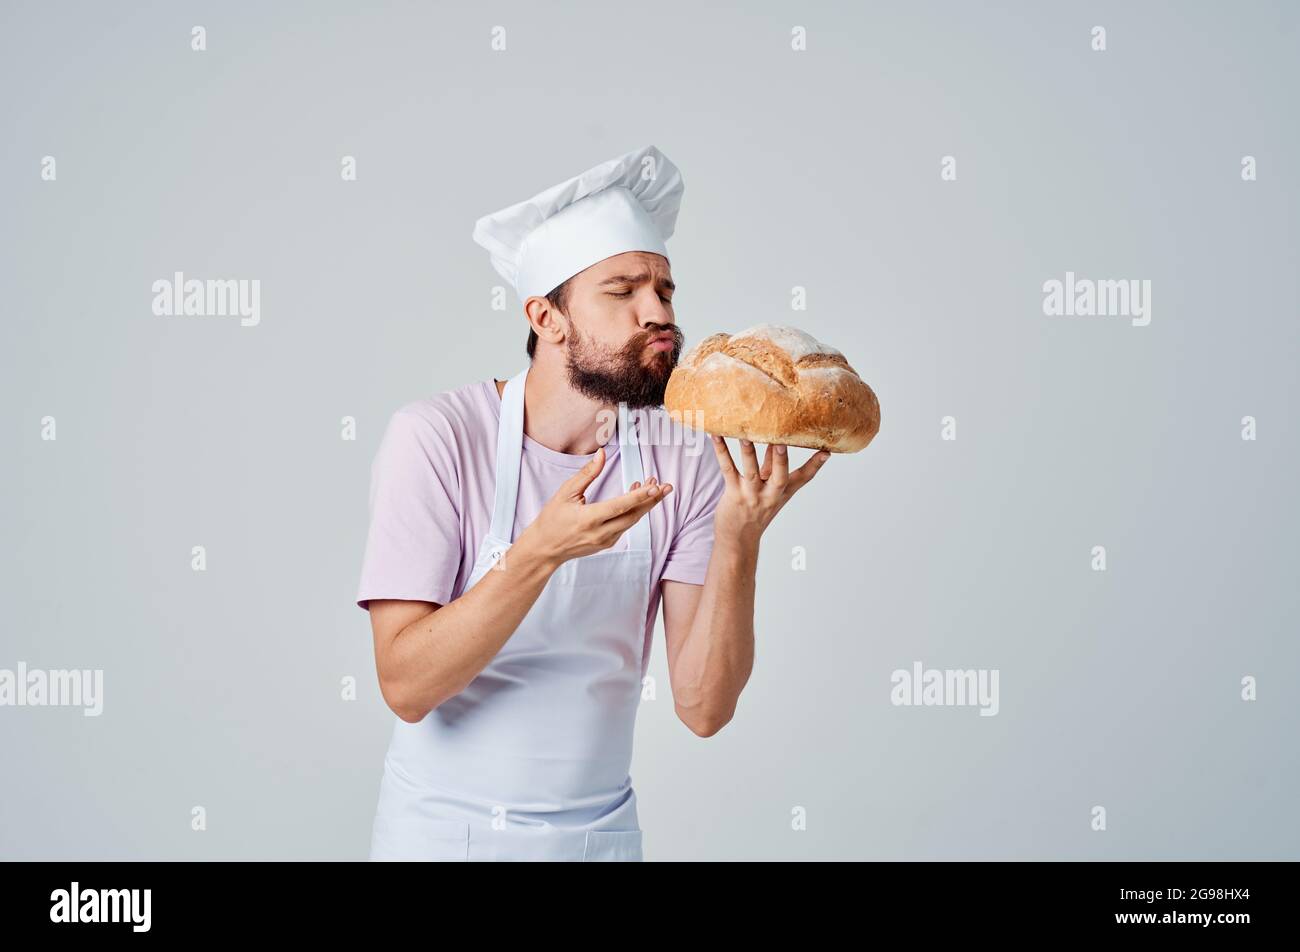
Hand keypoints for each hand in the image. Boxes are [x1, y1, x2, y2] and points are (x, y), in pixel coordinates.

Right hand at [516, 445, 671, 566]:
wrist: (544, 549)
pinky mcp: (607, 544)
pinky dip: (633, 512)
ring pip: (631, 521)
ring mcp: (605, 541)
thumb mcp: (565, 493)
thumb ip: (587, 474)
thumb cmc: (552, 519)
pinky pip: (625, 526)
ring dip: (644, 505)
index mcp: (588, 519)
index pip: (619, 506)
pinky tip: (637, 498)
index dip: (639, 496)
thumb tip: (602, 454)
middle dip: (652, 500)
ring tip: (655, 487)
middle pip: (633, 515)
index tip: (654, 486)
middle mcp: (600, 533)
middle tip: (667, 486)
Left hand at [710, 437, 829, 545]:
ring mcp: (751, 495)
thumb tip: (775, 441)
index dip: (815, 465)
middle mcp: (770, 494)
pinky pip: (727, 469)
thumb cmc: (755, 510)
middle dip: (780, 459)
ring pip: (751, 471)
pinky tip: (715, 436)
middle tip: (781, 443)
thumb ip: (772, 467)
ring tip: (745, 435)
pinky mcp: (733, 494)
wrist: (738, 539)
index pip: (804, 478)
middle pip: (780, 476)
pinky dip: (721, 451)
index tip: (826, 451)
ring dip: (748, 452)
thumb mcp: (770, 492)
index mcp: (783, 492)